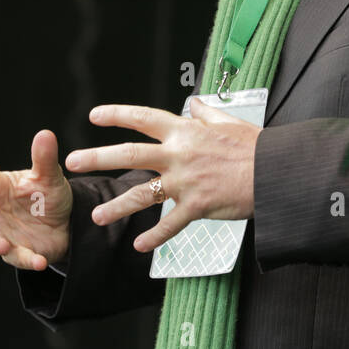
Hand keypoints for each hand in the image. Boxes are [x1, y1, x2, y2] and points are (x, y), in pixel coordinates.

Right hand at [0, 129, 72, 269]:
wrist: (64, 223)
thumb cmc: (46, 194)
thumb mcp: (48, 176)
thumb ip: (44, 159)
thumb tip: (45, 134)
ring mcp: (1, 233)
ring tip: (3, 244)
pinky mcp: (17, 252)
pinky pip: (20, 257)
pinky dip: (28, 259)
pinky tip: (39, 261)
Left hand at [64, 98, 259, 252]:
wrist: (276, 171)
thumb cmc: (255, 146)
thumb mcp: (229, 121)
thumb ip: (207, 112)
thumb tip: (195, 102)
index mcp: (185, 130)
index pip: (144, 118)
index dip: (117, 114)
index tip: (94, 115)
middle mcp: (180, 153)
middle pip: (131, 153)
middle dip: (98, 157)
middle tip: (73, 161)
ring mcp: (186, 180)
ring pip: (142, 193)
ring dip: (117, 206)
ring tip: (97, 216)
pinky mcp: (197, 205)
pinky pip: (171, 224)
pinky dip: (155, 237)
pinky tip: (139, 245)